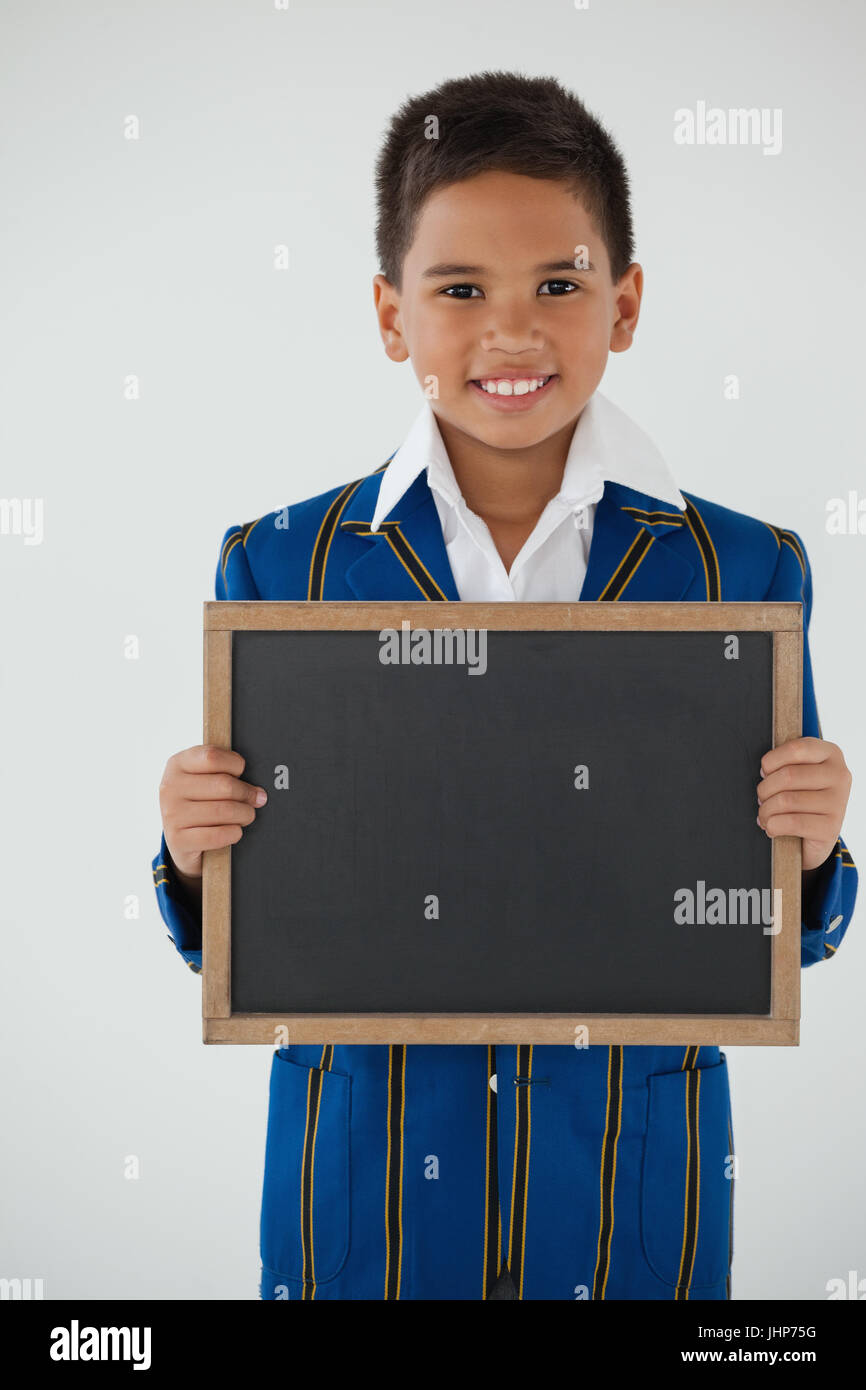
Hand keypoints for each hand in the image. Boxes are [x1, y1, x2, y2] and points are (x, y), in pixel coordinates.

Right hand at [158, 744, 267, 892]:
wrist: (180, 838)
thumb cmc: (199, 801)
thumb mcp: (202, 778)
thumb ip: (222, 770)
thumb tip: (255, 783)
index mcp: (177, 764)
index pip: (212, 757)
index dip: (235, 764)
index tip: (242, 772)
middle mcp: (170, 787)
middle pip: (224, 785)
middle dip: (247, 793)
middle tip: (257, 798)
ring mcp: (171, 814)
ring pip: (224, 810)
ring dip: (245, 814)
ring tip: (247, 815)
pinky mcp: (178, 840)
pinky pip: (218, 835)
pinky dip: (234, 833)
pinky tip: (235, 831)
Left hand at [756, 736, 851, 871]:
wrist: (818, 831)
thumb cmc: (802, 795)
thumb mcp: (799, 771)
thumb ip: (786, 763)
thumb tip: (765, 772)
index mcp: (830, 754)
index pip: (796, 749)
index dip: (771, 761)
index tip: (765, 772)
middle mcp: (839, 775)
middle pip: (788, 776)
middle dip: (764, 789)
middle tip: (762, 798)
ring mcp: (838, 802)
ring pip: (786, 801)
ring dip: (766, 811)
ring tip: (764, 815)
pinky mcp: (831, 827)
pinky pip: (792, 823)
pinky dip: (773, 826)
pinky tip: (772, 827)